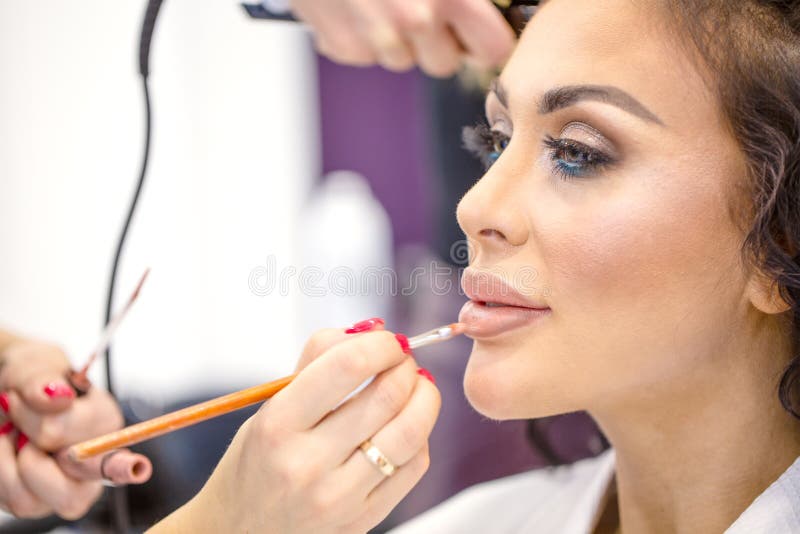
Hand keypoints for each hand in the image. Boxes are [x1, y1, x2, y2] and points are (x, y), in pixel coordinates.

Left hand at [0, 339, 123, 518]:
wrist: (4, 390)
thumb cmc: (30, 378)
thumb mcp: (35, 363)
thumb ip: (43, 377)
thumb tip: (59, 396)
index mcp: (105, 423)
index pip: (109, 447)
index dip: (127, 465)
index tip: (136, 470)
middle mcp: (91, 461)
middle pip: (71, 484)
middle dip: (32, 448)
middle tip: (20, 417)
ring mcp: (63, 485)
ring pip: (33, 498)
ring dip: (8, 458)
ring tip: (11, 431)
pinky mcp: (34, 499)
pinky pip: (12, 499)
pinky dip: (0, 467)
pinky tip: (5, 445)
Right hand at [160, 322, 440, 532]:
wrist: (239, 532)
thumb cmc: (259, 458)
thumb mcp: (270, 405)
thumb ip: (319, 360)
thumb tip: (374, 329)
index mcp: (278, 424)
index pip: (347, 365)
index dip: (381, 344)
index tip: (389, 341)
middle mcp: (306, 463)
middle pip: (388, 395)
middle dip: (407, 367)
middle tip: (403, 362)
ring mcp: (338, 498)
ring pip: (411, 432)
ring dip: (425, 397)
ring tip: (417, 387)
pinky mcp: (363, 520)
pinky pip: (415, 466)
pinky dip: (420, 436)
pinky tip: (404, 426)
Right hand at [290, 0, 515, 76]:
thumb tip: (482, 9)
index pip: (493, 50)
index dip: (485, 43)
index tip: (476, 34)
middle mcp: (416, 21)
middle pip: (444, 64)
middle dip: (436, 43)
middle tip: (419, 7)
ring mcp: (378, 39)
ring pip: (402, 61)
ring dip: (396, 39)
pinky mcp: (345, 46)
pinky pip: (365, 56)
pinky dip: (360, 36)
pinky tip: (354, 5)